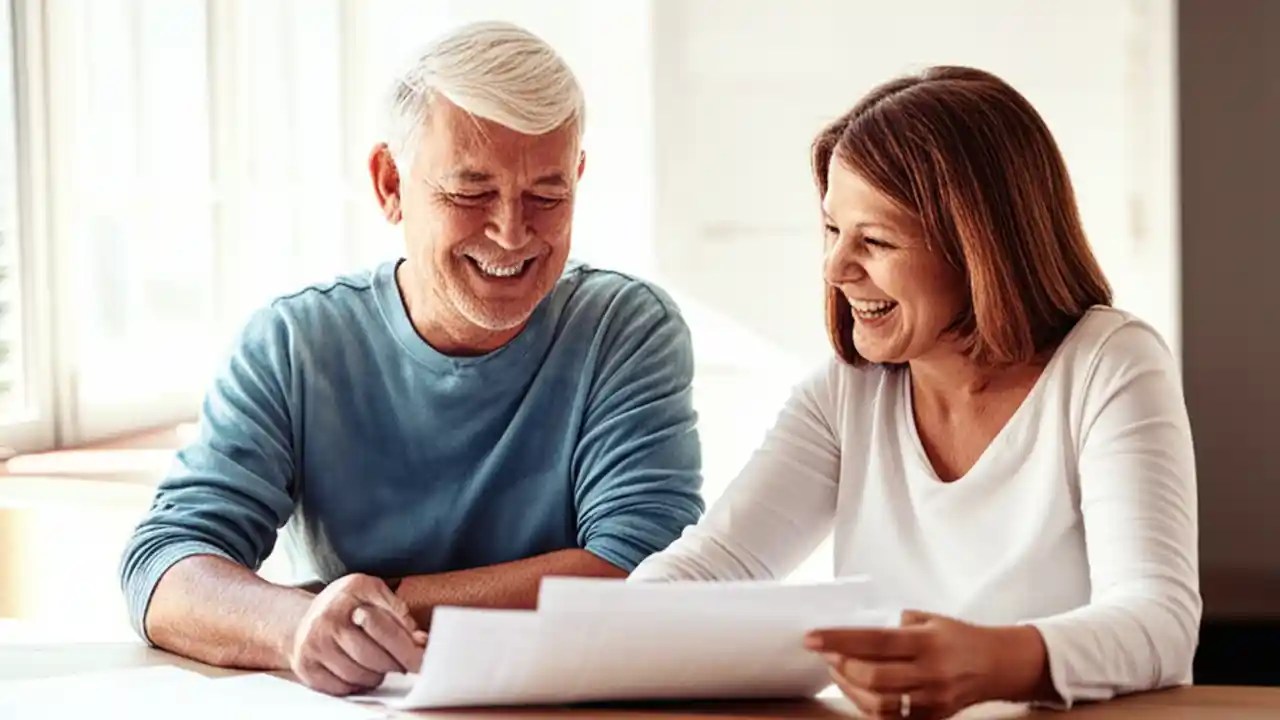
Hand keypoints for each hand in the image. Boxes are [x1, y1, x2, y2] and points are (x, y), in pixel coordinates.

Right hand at [288, 573, 427, 694]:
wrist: (306, 618)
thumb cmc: (348, 605)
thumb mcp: (374, 592)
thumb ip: (399, 612)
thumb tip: (421, 641)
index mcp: (351, 591)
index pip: (386, 628)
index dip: (407, 648)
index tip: (419, 658)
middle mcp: (328, 616)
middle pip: (371, 656)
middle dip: (393, 665)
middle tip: (403, 665)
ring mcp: (313, 642)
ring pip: (357, 674)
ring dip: (375, 676)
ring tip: (380, 667)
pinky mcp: (305, 666)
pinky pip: (339, 687)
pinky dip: (355, 685)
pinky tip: (360, 674)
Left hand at [805, 610, 1007, 719]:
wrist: (998, 664)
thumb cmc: (959, 637)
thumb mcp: (930, 618)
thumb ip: (896, 623)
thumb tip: (855, 628)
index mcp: (927, 641)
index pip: (874, 640)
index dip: (839, 639)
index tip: (812, 637)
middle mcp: (930, 672)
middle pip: (873, 677)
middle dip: (840, 665)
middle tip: (826, 653)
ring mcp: (931, 700)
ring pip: (878, 703)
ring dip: (849, 688)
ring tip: (839, 671)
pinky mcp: (932, 718)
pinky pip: (891, 719)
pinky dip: (867, 706)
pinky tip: (857, 690)